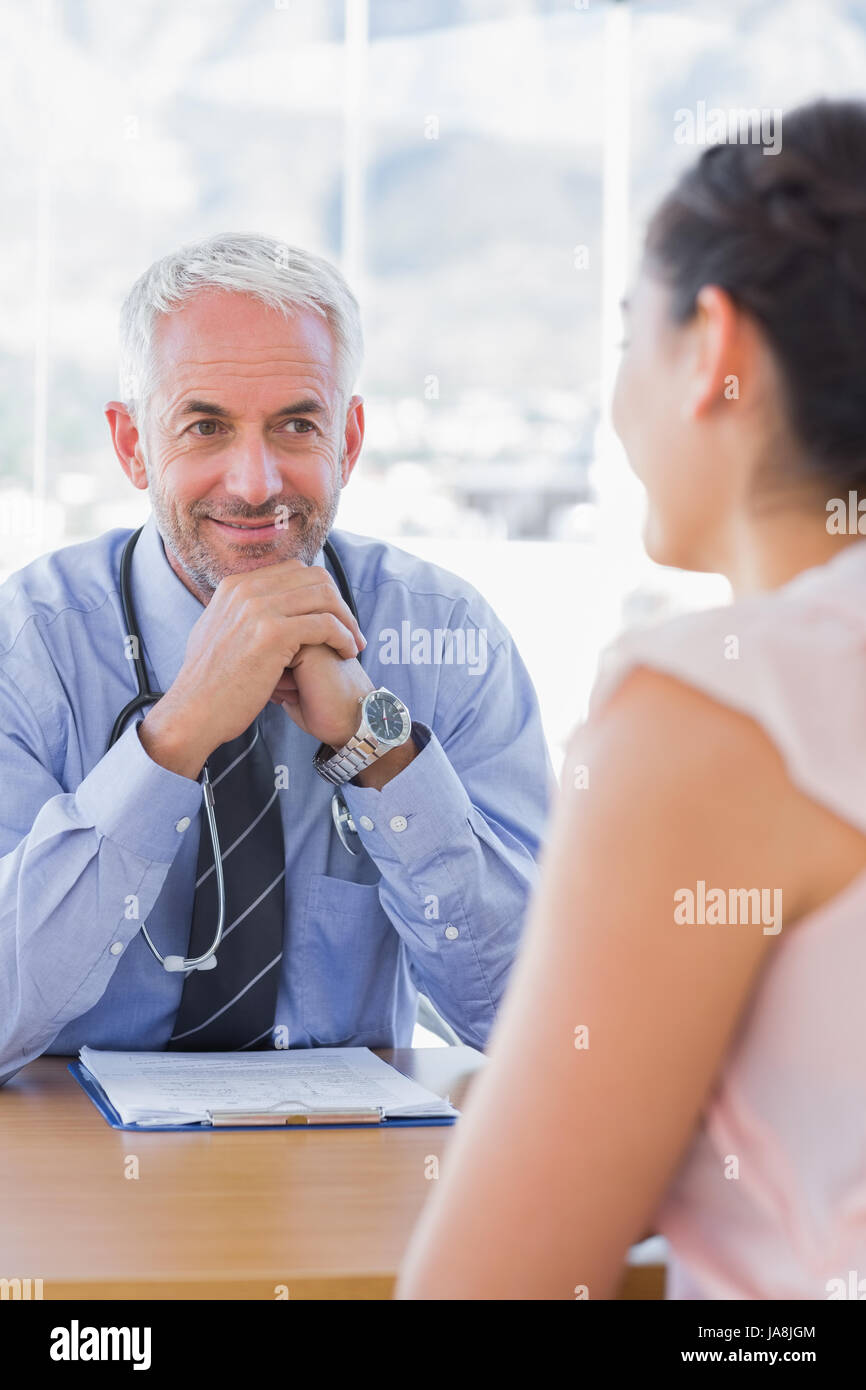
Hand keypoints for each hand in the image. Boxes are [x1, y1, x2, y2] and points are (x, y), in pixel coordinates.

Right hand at [141, 558, 365, 773]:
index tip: (333, 616)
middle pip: (314, 577)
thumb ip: (238, 614)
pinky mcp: (273, 633)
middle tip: (350, 630)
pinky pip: (325, 624)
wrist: (193, 713)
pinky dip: (343, 636)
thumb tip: (256, 607)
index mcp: (235, 586)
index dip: (321, 592)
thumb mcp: (217, 633)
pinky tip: (347, 653)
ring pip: (325, 597)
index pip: (294, 570)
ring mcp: (259, 609)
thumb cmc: (210, 685)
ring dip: (347, 620)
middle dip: (339, 602)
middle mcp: (247, 590)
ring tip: (354, 644)